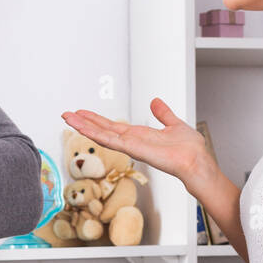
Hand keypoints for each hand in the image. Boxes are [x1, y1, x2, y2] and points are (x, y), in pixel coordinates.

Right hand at [60, 99, 211, 189]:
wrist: (196, 161)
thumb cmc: (189, 149)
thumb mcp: (174, 124)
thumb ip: (163, 114)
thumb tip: (155, 101)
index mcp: (139, 135)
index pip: (113, 126)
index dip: (97, 119)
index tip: (82, 112)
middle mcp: (132, 141)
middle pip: (102, 130)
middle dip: (84, 122)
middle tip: (66, 114)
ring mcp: (131, 146)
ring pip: (102, 135)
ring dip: (84, 126)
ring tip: (67, 118)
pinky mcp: (134, 150)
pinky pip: (111, 141)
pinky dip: (96, 134)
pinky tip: (84, 128)